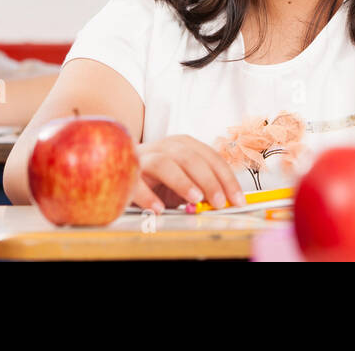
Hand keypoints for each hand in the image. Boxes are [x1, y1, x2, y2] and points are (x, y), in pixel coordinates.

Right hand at [131, 135, 246, 213]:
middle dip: (209, 180)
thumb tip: (224, 203)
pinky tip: (159, 209)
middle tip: (219, 202)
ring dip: (182, 181)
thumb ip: (200, 189)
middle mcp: (164, 147)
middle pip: (189, 157)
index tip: (238, 199)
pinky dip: (148, 196)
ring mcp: (143, 157)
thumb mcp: (182, 182)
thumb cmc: (156, 181)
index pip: (210, 157)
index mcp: (182, 146)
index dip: (227, 178)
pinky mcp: (125, 173)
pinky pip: (136, 182)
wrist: (117, 171)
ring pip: (164, 163)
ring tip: (194, 199)